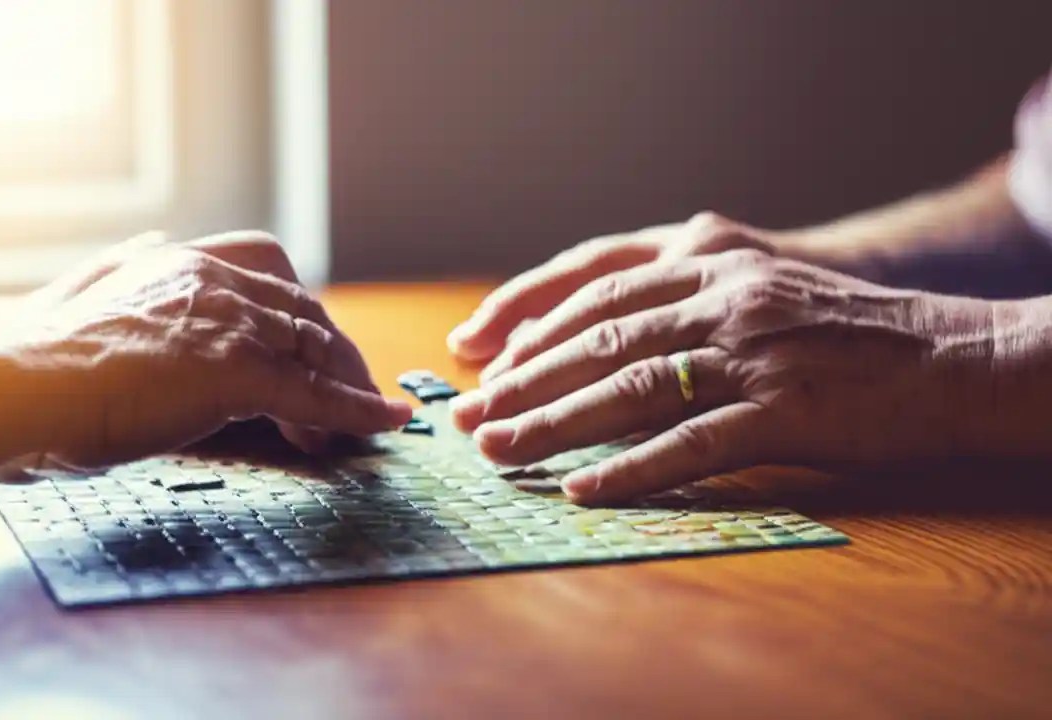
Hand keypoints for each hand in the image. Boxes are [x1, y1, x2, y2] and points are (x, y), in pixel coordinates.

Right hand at [9, 233, 411, 467]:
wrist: (17, 383)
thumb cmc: (40, 353)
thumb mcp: (90, 290)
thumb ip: (126, 265)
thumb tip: (144, 245)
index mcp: (185, 264)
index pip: (272, 279)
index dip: (303, 319)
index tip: (318, 349)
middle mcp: (215, 282)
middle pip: (305, 315)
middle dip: (336, 357)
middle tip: (356, 393)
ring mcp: (228, 324)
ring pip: (315, 352)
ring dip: (349, 387)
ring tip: (370, 418)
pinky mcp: (235, 371)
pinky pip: (315, 394)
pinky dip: (357, 412)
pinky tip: (384, 424)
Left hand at [449, 227, 994, 504]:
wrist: (953, 354)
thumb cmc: (844, 329)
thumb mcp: (757, 285)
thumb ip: (682, 297)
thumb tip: (592, 341)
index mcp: (711, 255)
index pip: (595, 283)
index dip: (527, 319)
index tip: (477, 353)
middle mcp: (725, 292)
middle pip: (598, 336)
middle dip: (523, 379)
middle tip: (471, 416)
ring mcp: (755, 350)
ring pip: (630, 387)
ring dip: (554, 424)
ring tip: (501, 452)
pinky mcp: (787, 409)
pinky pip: (692, 444)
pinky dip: (630, 469)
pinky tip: (584, 490)